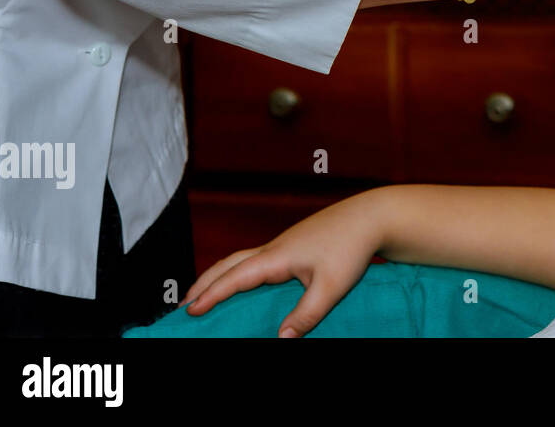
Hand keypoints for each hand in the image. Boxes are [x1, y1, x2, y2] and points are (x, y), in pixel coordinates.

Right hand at [181, 190, 384, 337]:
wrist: (371, 216)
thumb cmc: (351, 246)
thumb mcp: (331, 286)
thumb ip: (306, 314)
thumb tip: (281, 338)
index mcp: (277, 257)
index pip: (235, 277)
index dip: (211, 294)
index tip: (190, 311)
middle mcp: (274, 248)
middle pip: (229, 263)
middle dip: (205, 283)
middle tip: (184, 304)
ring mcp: (284, 244)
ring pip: (242, 258)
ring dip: (220, 274)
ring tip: (206, 293)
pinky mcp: (294, 244)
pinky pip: (256, 259)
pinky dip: (240, 271)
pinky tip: (246, 283)